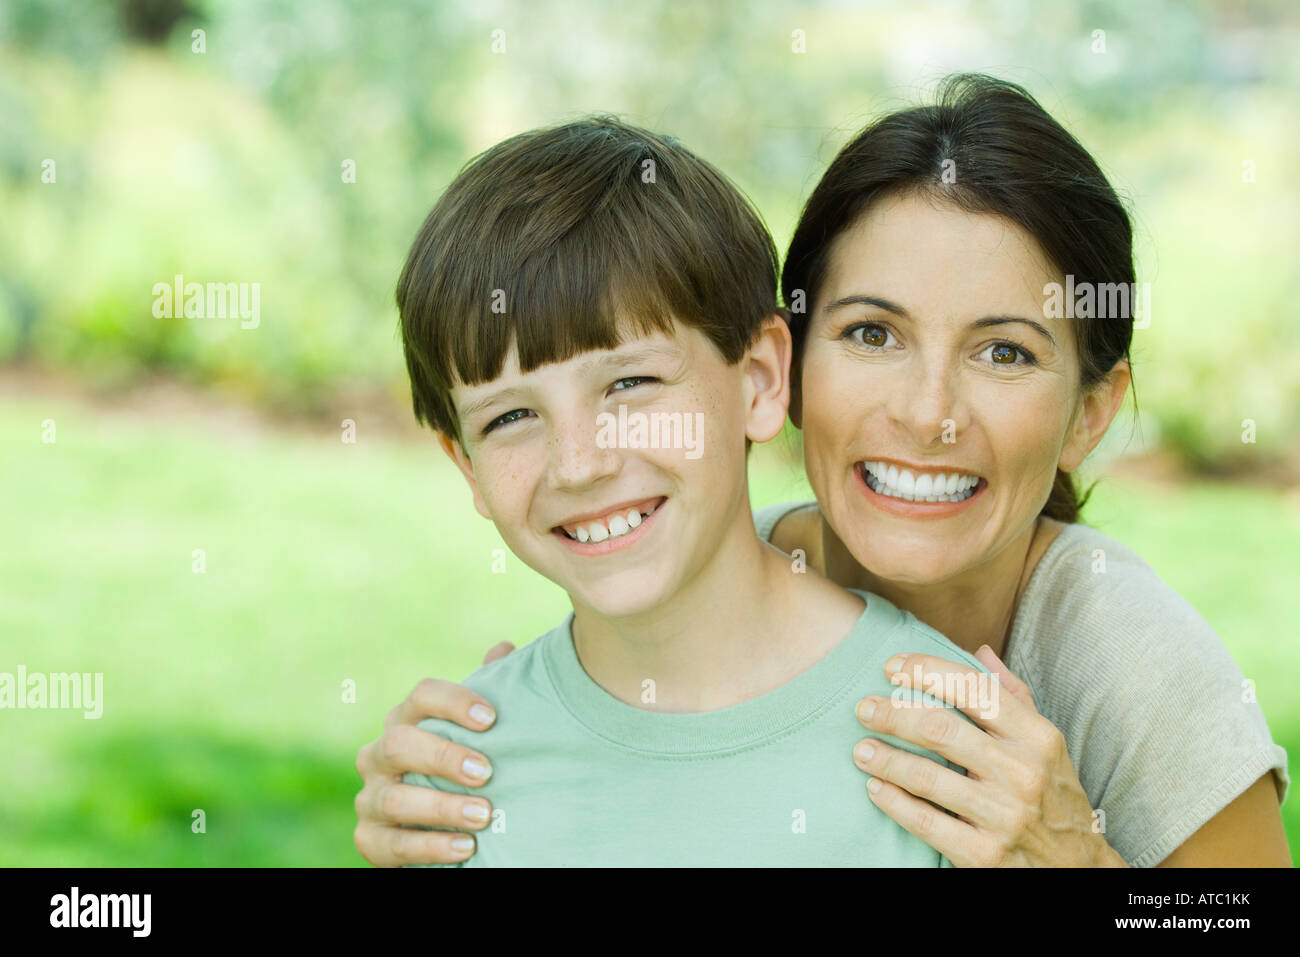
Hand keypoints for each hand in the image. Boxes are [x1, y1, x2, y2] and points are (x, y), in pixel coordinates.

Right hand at [353, 642, 515, 865]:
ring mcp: (370, 798)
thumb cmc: (461, 769)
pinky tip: (466, 847)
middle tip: (486, 771)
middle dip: (443, 756)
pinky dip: (429, 847)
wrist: (436, 827)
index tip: (491, 719)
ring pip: (394, 798)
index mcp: (405, 721)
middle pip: (400, 744)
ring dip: (441, 807)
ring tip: (484, 815)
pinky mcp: (369, 840)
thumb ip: (488, 691)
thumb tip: (503, 647)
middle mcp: (379, 755)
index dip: (453, 702)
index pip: (421, 696)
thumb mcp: (475, 733)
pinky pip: (391, 845)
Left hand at [852, 646, 1126, 866]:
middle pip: (941, 729)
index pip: (974, 688)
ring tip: (861, 749)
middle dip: (893, 713)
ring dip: (886, 758)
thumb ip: (1013, 696)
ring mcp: (1003, 815)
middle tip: (865, 708)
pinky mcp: (984, 854)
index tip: (892, 667)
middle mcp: (1022, 773)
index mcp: (1037, 738)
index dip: (927, 671)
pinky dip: (893, 801)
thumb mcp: (1046, 745)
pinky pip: (925, 822)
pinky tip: (875, 787)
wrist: (1077, 869)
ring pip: (927, 777)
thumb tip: (979, 650)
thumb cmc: (1054, 796)